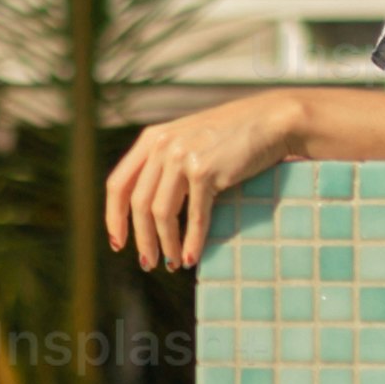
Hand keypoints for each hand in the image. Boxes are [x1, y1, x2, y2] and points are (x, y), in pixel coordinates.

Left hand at [104, 92, 300, 270]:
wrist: (270, 120)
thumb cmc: (231, 135)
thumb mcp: (187, 140)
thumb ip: (164, 163)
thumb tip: (148, 211)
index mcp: (151, 139)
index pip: (118, 184)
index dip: (114, 217)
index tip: (118, 243)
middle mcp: (162, 146)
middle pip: (139, 204)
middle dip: (142, 239)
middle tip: (148, 263)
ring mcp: (183, 156)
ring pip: (162, 213)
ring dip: (166, 244)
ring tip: (172, 263)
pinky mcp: (205, 170)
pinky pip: (194, 216)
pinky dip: (192, 242)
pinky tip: (191, 258)